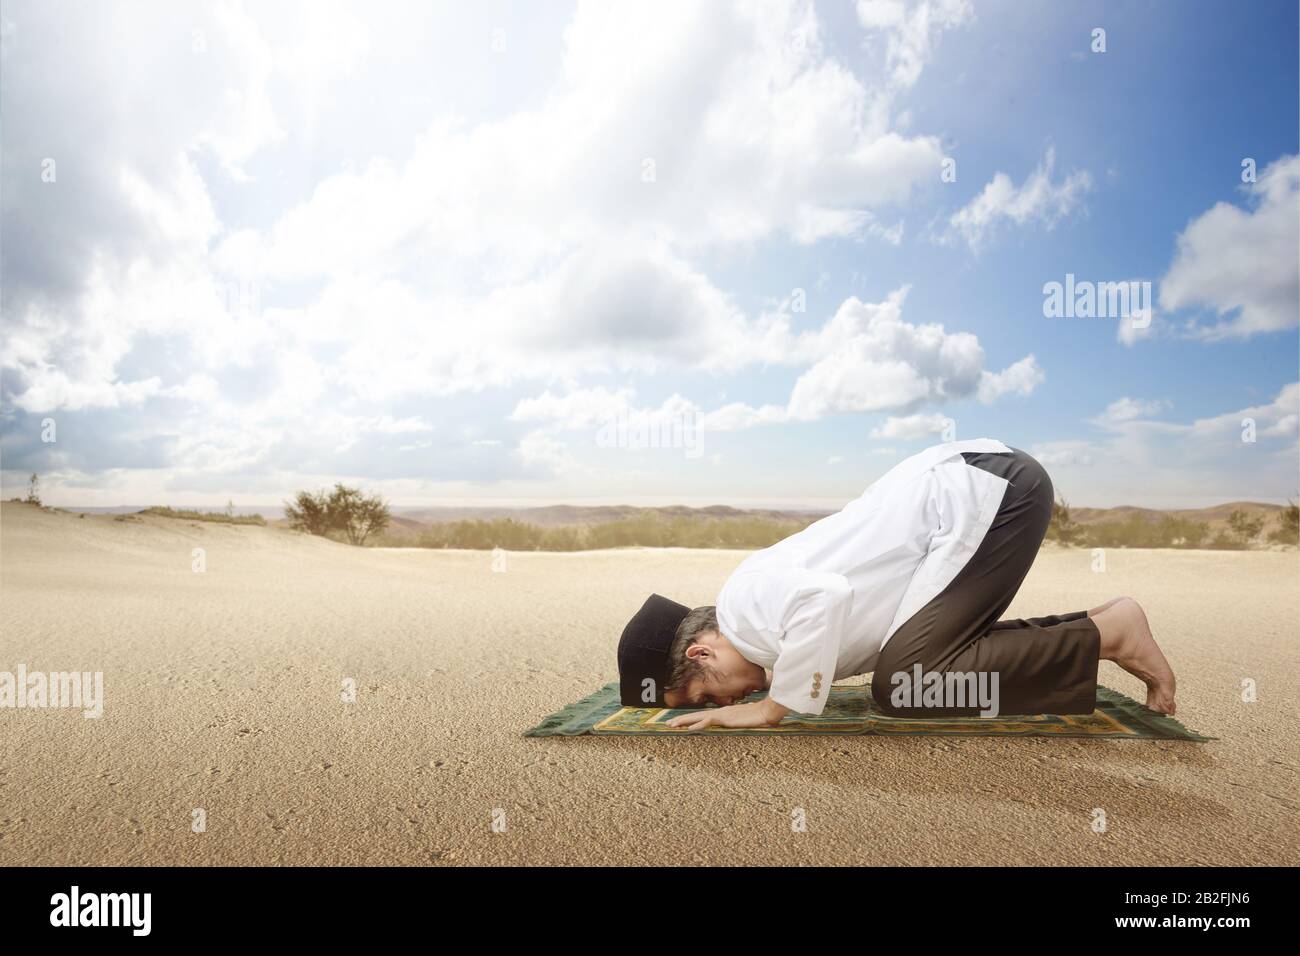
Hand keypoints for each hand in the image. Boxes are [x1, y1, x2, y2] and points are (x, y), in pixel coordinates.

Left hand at [666, 698, 788, 729]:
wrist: (767, 711)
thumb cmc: (760, 716)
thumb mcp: (748, 721)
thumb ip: (742, 722)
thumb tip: (742, 724)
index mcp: (724, 713)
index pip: (704, 715)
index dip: (692, 718)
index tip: (682, 722)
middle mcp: (721, 712)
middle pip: (697, 715)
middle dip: (682, 719)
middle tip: (668, 723)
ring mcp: (722, 714)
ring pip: (698, 717)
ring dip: (684, 721)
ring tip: (672, 725)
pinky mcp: (725, 718)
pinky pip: (708, 721)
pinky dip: (698, 724)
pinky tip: (689, 728)